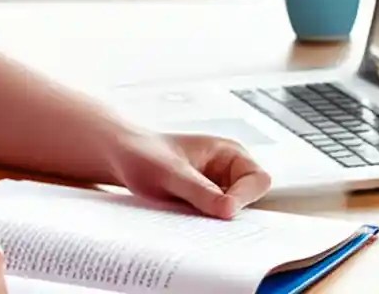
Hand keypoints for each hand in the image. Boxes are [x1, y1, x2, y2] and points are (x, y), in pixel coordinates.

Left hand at [106, 130, 272, 218]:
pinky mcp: (203, 205)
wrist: (120, 158)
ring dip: (214, 222)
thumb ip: (200, 191)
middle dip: (230, 213)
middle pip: (249, 201)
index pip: (258, 180)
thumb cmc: (144, 155)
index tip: (223, 210)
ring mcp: (217, 189)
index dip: (244, 197)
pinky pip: (213, 220)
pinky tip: (183, 226)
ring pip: (231, 214)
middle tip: (206, 224)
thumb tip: (229, 211)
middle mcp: (228, 171)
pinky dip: (202, 226)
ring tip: (188, 221)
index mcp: (228, 153)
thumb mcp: (171, 174)